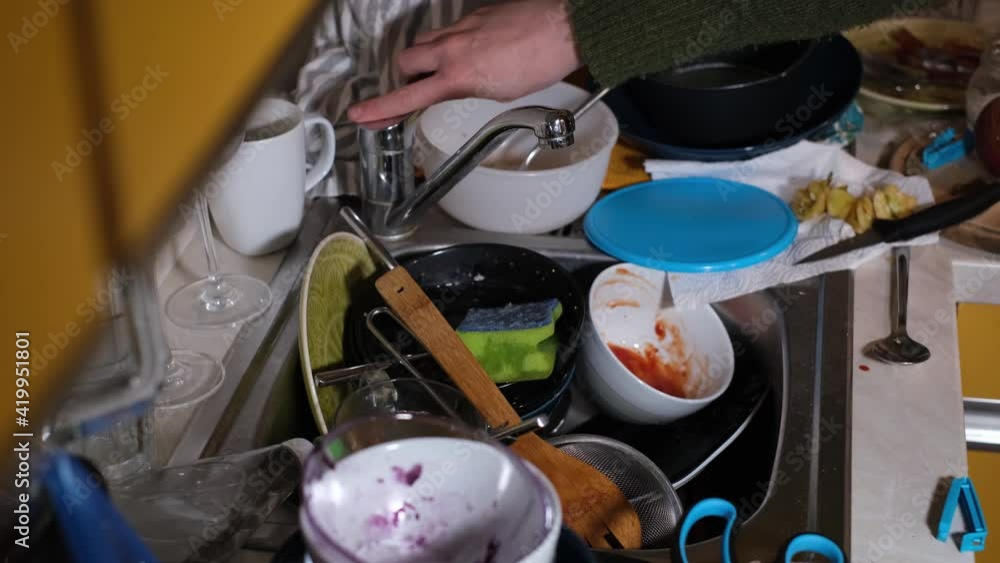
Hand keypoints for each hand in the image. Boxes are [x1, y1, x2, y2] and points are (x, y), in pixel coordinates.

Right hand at [347, 0, 581, 124]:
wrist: (563, 26)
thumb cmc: (540, 63)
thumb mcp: (502, 92)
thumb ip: (471, 88)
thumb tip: (459, 86)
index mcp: (458, 76)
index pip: (408, 97)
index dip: (380, 109)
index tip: (359, 116)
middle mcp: (452, 49)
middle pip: (405, 61)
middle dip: (407, 76)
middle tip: (421, 89)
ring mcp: (461, 28)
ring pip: (423, 42)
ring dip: (426, 58)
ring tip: (445, 70)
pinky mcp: (473, 15)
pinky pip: (448, 30)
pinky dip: (450, 43)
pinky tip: (471, 51)